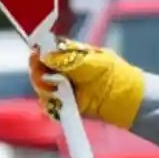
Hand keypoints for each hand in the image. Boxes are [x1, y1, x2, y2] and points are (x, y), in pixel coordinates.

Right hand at [28, 38, 145, 129]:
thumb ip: (63, 57)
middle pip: (39, 70)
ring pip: (41, 87)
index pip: (46, 52)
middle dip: (38, 72)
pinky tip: (57, 100)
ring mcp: (63, 88)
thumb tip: (41, 53)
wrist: (122, 97)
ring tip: (54, 89)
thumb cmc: (110, 73)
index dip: (39, 54)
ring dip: (44, 88)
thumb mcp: (87, 60)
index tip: (36, 57)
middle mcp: (63, 70)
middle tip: (44, 76)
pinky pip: (49, 104)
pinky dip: (50, 103)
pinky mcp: (64, 105)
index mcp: (69, 54)